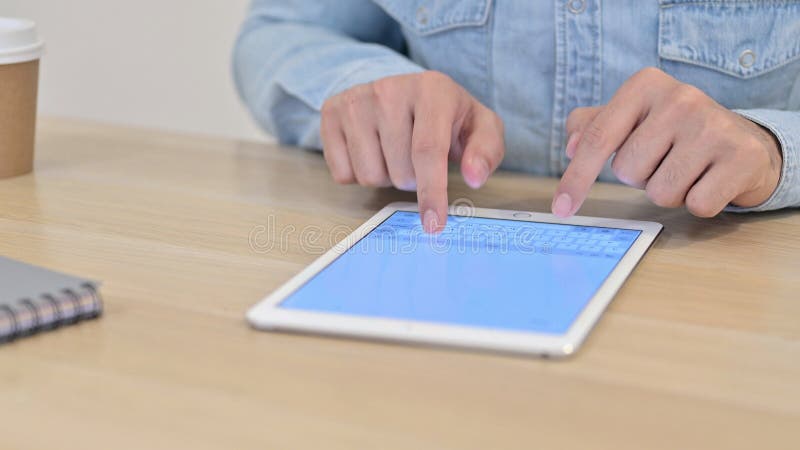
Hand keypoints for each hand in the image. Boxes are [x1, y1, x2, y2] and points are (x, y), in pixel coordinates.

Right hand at [321, 71, 504, 231]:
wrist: (405, 90)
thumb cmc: (446, 116)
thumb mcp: (479, 127)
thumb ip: (486, 152)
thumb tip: (475, 177)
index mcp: (432, 89)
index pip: (428, 150)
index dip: (431, 192)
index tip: (434, 224)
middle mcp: (389, 89)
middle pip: (399, 171)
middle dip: (412, 180)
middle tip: (418, 160)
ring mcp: (356, 100)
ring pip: (369, 175)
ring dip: (386, 177)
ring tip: (394, 153)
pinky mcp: (331, 112)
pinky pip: (342, 173)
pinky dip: (358, 173)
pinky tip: (370, 150)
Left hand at [552, 67, 781, 217]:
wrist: (742, 141)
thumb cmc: (673, 133)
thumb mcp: (631, 119)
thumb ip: (592, 126)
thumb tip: (572, 146)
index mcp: (646, 85)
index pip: (598, 139)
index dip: (575, 178)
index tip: (560, 208)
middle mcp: (682, 98)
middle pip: (627, 171)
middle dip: (640, 177)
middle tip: (664, 160)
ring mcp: (715, 126)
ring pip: (660, 192)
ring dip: (669, 192)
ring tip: (688, 170)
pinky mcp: (742, 157)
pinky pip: (696, 205)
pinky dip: (699, 203)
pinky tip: (711, 180)